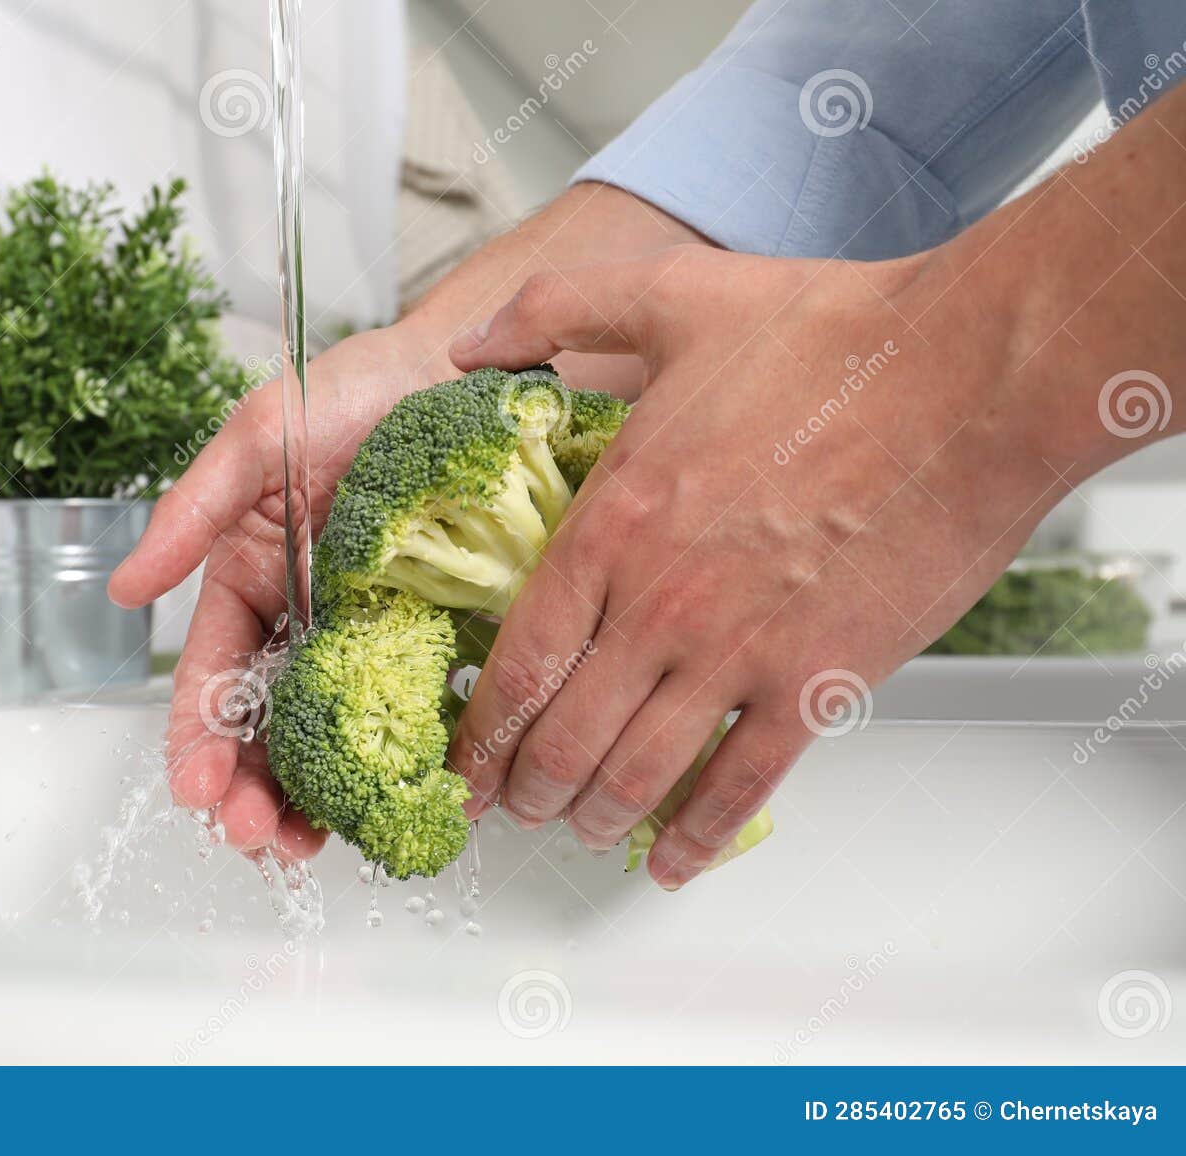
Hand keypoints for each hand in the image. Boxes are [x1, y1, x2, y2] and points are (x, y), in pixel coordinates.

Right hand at [109, 184, 710, 860]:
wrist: (468, 372)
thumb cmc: (358, 389)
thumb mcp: (262, 435)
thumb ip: (193, 508)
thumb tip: (125, 586)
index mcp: (251, 581)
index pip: (210, 677)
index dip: (197, 740)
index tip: (201, 791)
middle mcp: (305, 623)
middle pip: (263, 729)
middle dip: (249, 792)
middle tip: (262, 839)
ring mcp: (371, 641)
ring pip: (329, 741)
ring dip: (310, 802)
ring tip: (308, 847)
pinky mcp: (434, 644)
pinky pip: (410, 716)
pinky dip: (394, 767)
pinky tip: (394, 804)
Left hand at [445, 245, 1065, 887]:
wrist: (970, 375)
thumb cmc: (832, 337)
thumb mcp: (667, 298)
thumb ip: (553, 311)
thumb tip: (470, 342)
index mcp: (613, 522)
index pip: (516, 658)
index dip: (478, 728)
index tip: (462, 758)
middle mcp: (661, 603)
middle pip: (563, 734)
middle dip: (523, 787)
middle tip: (508, 807)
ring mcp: (741, 651)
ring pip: (638, 771)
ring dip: (593, 815)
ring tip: (576, 827)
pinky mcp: (821, 680)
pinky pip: (744, 785)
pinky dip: (699, 835)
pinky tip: (673, 859)